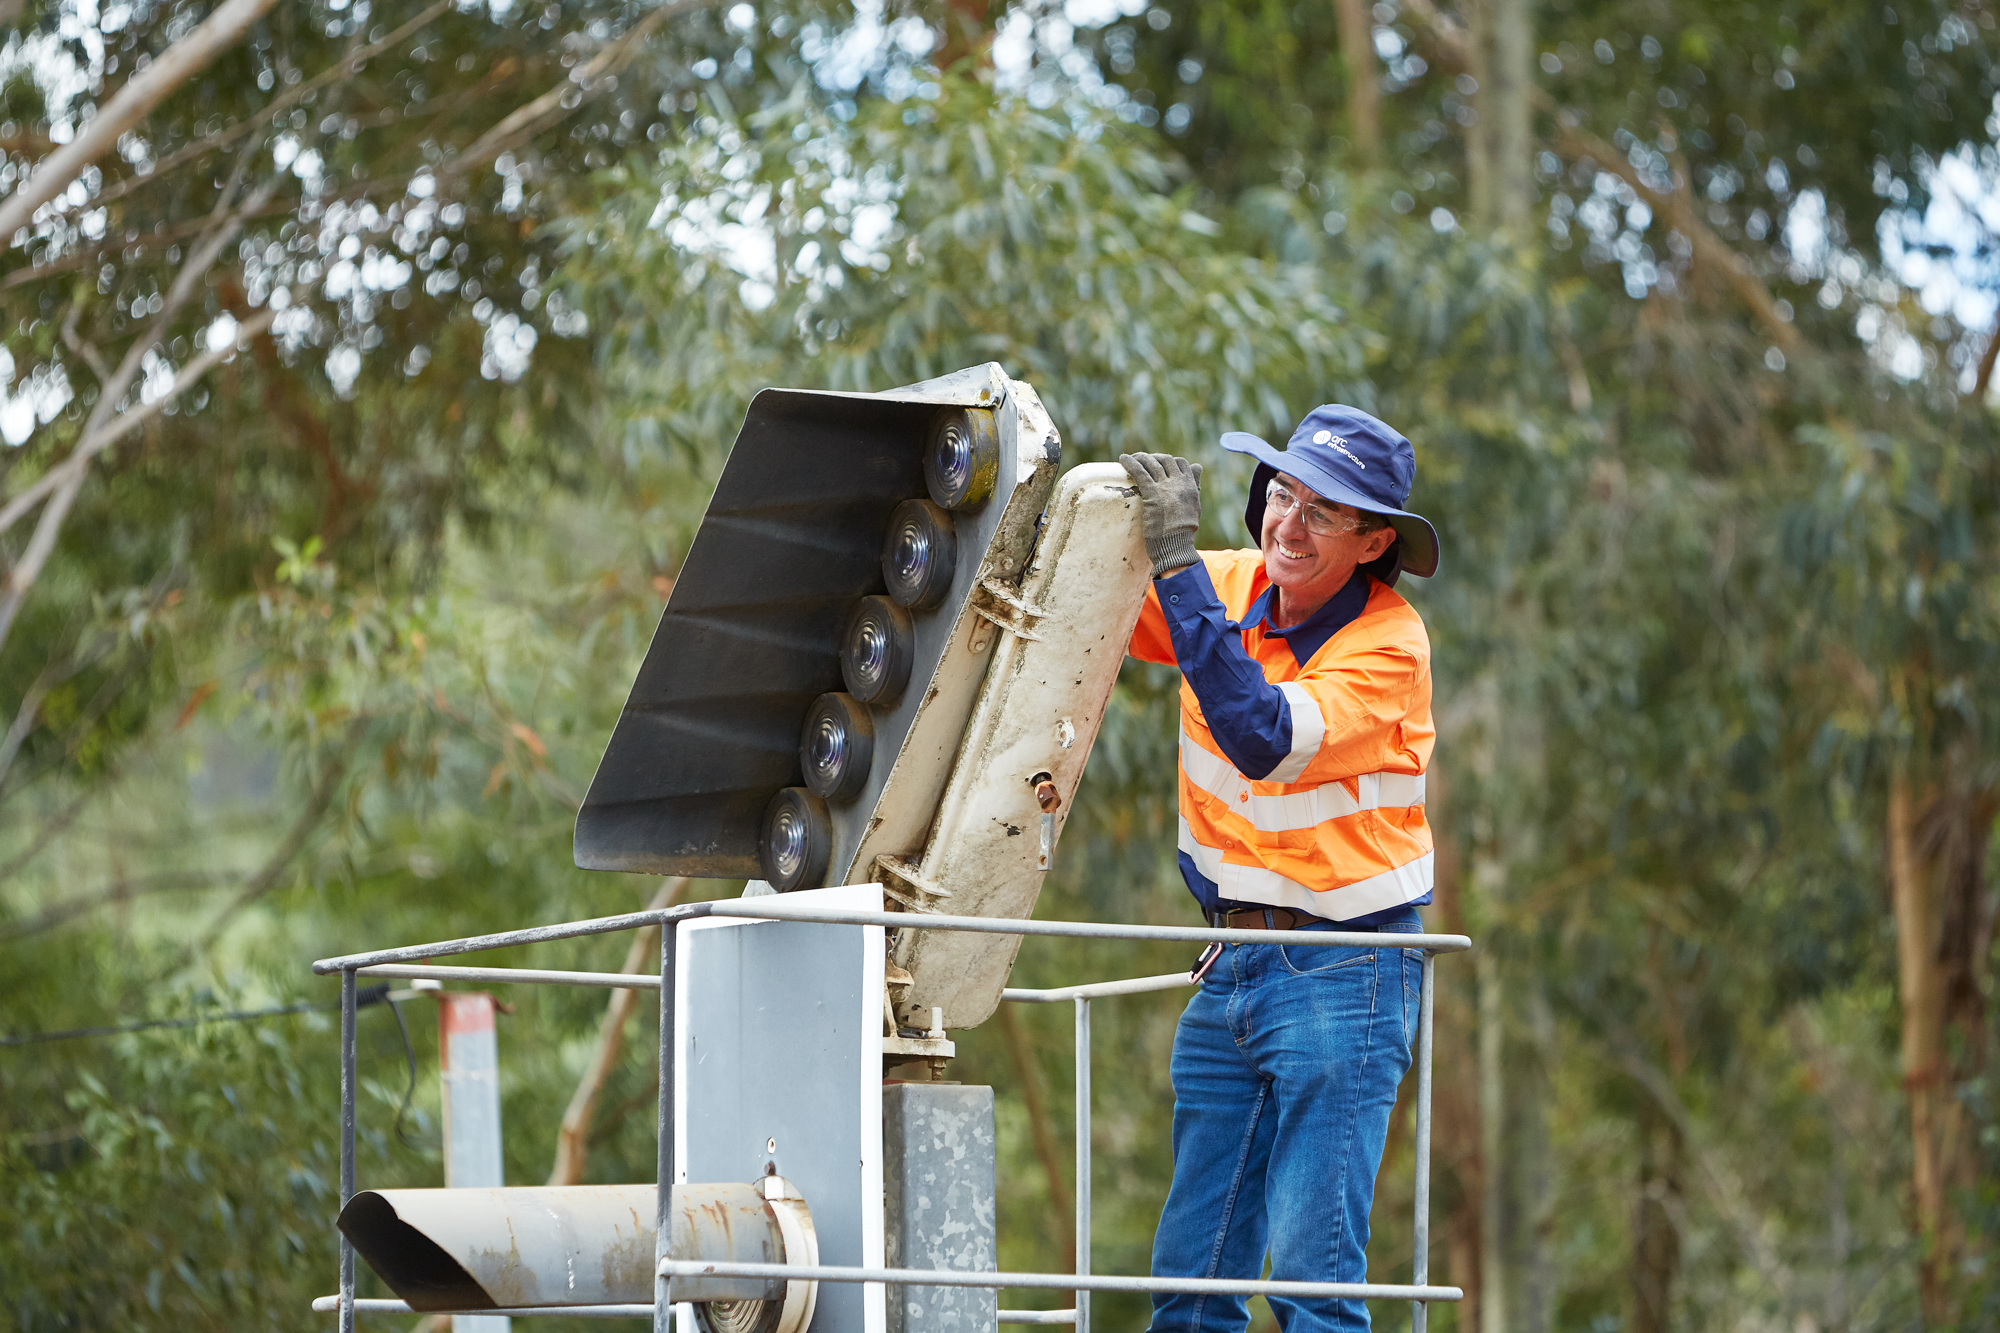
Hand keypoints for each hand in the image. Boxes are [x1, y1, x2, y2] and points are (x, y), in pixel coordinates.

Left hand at [1119, 452, 1202, 578]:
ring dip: (1140, 458)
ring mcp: (1165, 487)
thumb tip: (1197, 466)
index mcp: (1190, 486)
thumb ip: (1195, 485)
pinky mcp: (1152, 493)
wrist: (1176, 545)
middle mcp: (1179, 483)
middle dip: (1153, 458)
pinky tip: (1122, 459)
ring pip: (1151, 463)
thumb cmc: (1183, 531)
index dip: (1169, 461)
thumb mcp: (1195, 505)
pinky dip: (1130, 463)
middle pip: (1165, 460)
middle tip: (1143, 461)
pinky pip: (1140, 472)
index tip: (1159, 464)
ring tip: (1131, 458)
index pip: (1181, 463)